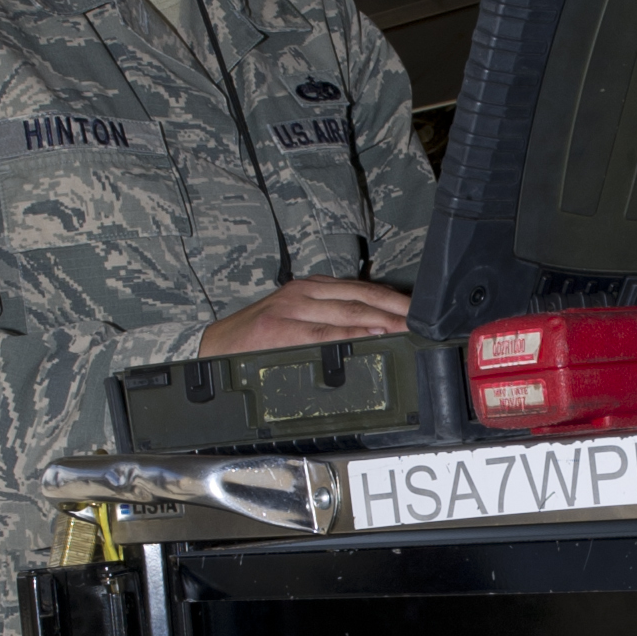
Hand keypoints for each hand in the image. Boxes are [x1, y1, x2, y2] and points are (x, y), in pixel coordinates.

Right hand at [199, 276, 411, 356]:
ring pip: (347, 311)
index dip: (393, 299)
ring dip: (381, 320)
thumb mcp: (294, 318)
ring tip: (407, 328)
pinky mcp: (280, 328)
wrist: (212, 347)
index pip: (362, 289)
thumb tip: (372, 331)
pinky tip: (370, 335)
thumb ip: (328, 320)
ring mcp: (291, 308)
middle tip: (424, 321)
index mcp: (310, 288)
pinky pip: (323, 331)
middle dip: (396, 310)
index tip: (420, 311)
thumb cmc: (254, 338)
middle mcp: (304, 292)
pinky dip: (350, 333)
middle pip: (362, 297)